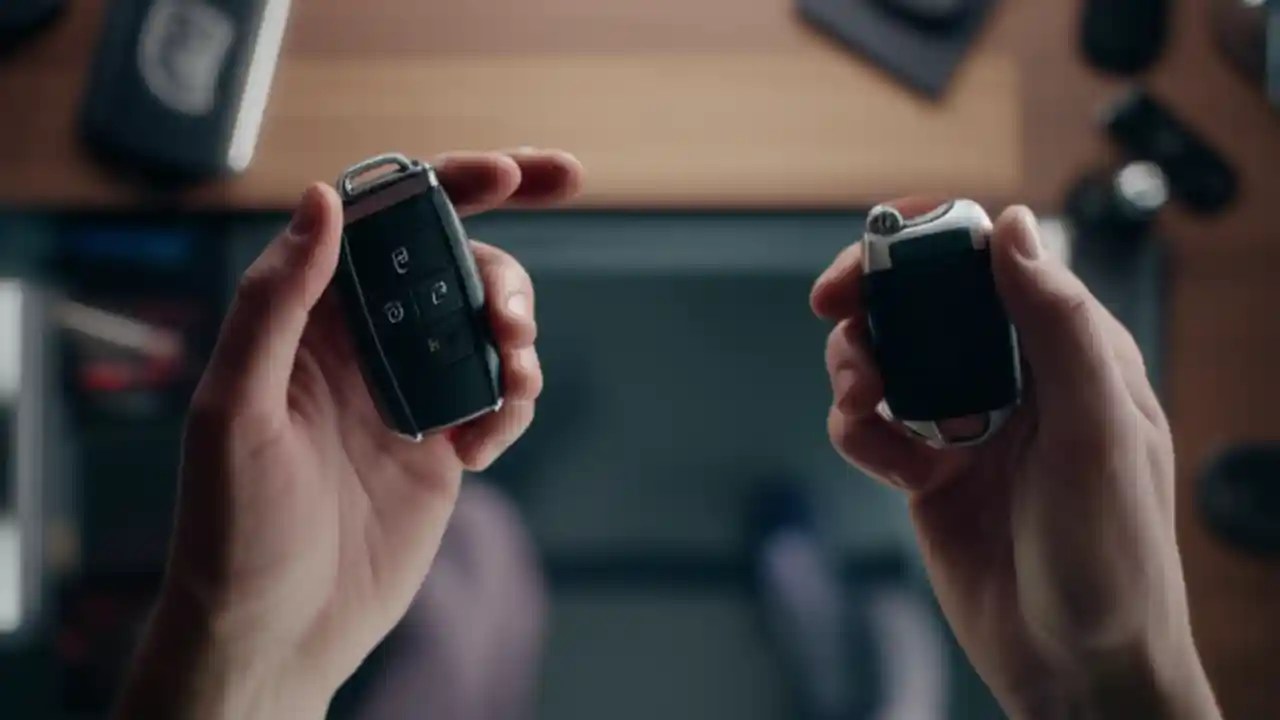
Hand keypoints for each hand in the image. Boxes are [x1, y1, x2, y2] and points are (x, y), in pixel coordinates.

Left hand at [113, 150, 583, 719]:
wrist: (277, 630)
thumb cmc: (232, 525)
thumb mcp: (237, 407)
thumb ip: (277, 300)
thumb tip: (326, 199)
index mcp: (308, 318)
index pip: (383, 222)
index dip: (451, 184)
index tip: (512, 171)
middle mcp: (363, 343)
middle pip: (454, 266)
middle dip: (503, 271)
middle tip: (513, 316)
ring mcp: (408, 390)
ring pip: (487, 326)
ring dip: (517, 337)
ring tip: (513, 375)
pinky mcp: (442, 441)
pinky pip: (500, 397)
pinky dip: (512, 406)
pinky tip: (481, 445)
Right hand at [812, 201, 1219, 718]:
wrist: (1074, 665)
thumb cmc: (1112, 558)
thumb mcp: (1096, 435)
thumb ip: (1058, 327)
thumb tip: (1013, 229)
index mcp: (1069, 351)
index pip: (992, 263)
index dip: (927, 242)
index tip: (872, 256)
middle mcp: (1014, 378)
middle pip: (924, 303)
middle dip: (873, 303)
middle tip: (833, 311)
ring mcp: (967, 423)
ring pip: (888, 359)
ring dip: (858, 369)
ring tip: (859, 401)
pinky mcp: (929, 471)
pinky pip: (872, 429)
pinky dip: (860, 436)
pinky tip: (882, 462)